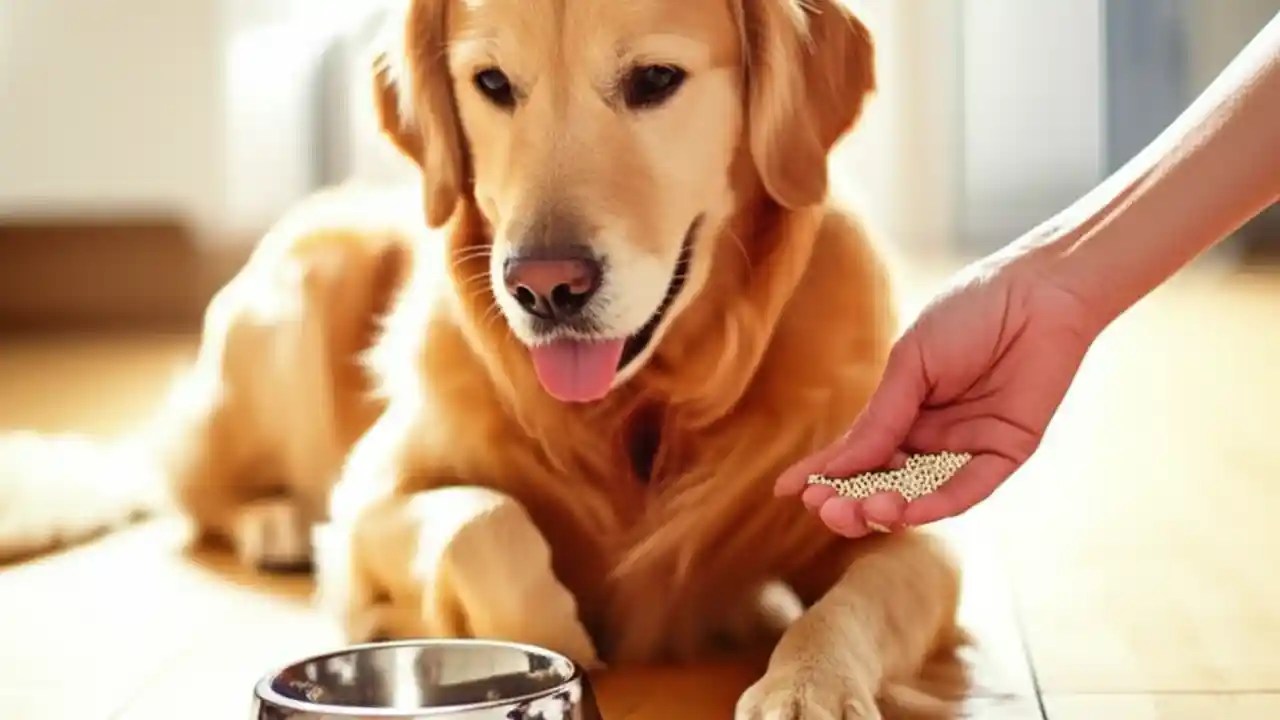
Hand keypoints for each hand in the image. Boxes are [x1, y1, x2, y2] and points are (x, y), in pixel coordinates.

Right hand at [776, 248, 1102, 536]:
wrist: (1038, 292)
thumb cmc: (969, 313)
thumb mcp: (911, 363)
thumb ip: (880, 417)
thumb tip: (837, 464)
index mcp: (900, 409)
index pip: (854, 452)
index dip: (821, 472)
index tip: (785, 492)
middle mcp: (929, 435)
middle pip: (882, 482)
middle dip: (850, 499)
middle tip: (825, 509)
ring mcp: (965, 447)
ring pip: (919, 493)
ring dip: (887, 507)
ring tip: (861, 510)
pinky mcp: (1003, 453)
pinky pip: (966, 488)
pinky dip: (935, 503)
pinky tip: (905, 511)